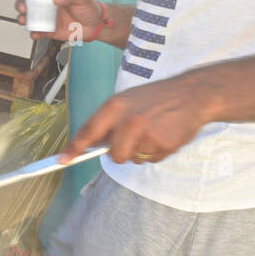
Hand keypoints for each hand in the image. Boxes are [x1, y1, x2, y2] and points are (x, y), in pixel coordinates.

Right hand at [15, 0, 106, 41]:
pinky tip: (36, 33)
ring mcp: (46, 19)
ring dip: (23, 19)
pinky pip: (37, 32)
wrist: (96, 26)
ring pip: (28, 18)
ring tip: (25, 20)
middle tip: (24, 7)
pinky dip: (34, 33)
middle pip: (26, 3)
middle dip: (20, 4)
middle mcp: (46, 6)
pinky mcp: (49, 31)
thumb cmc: (89, 8)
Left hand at [62, 75, 212, 163]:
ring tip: (153, 130)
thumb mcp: (127, 101)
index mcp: (116, 106)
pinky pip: (152, 160)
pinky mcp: (164, 144)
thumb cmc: (155, 98)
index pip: (89, 131)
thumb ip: (109, 121)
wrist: (192, 94)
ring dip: (141, 151)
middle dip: (121, 153)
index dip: (75, 148)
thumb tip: (91, 144)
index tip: (62, 160)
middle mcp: (129, 120)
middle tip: (134, 137)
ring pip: (134, 159)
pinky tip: (164, 134)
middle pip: (114, 156)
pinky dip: (156, 152)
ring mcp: (147, 134)